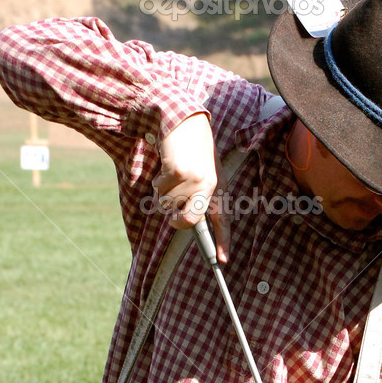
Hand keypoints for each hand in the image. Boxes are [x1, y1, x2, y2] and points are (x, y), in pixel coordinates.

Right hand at [153, 113, 230, 262]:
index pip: (223, 220)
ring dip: (163, 193)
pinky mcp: (177, 173)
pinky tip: (166, 165)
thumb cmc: (191, 149)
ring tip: (172, 174)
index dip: (223, 242)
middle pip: (187, 222)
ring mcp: (193, 180)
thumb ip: (199, 195)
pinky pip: (159, 190)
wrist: (183, 120)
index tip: (222, 262)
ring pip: (168, 206)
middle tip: (171, 214)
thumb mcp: (203, 171)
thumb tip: (185, 221)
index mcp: (218, 187)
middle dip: (174, 221)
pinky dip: (158, 181)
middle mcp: (208, 186)